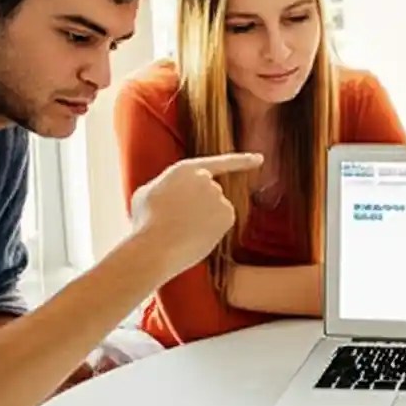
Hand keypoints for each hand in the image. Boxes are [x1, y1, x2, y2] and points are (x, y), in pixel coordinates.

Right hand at [130, 153, 262, 276]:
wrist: (154, 246)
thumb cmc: (145, 222)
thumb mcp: (148, 192)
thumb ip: (169, 186)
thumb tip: (175, 192)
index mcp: (185, 169)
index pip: (220, 163)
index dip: (242, 161)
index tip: (260, 159)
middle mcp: (207, 180)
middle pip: (210, 195)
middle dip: (198, 207)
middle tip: (176, 221)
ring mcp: (219, 197)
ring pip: (216, 211)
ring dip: (203, 220)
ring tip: (180, 229)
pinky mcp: (227, 215)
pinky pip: (222, 224)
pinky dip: (211, 231)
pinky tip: (194, 235)